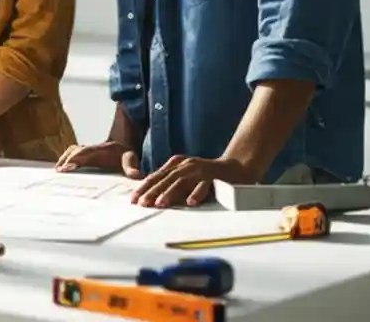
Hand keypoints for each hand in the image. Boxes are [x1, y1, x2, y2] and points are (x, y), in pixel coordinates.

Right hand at [54, 141, 141, 178]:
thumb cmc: (126, 156)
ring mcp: (86, 151)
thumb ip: (132, 167)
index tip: (66, 167)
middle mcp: (91, 149)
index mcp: (100, 149)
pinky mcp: (84, 156)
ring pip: (71, 152)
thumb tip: (136, 176)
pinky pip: (71, 155)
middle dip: (65, 160)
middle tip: (58, 172)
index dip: (74, 158)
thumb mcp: (131, 159)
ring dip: (63, 160)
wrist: (124, 148)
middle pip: (74, 151)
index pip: (84, 152)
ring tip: (56, 173)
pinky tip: (60, 172)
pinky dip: (64, 161)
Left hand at [130, 155, 253, 207]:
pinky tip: (190, 203)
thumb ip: (170, 181)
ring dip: (170, 193)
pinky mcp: (214, 176)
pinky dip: (197, 193)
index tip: (133, 199)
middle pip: (166, 179)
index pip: (156, 176)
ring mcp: (200, 170)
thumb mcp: (185, 175)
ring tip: (160, 204)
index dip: (144, 187)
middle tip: (142, 203)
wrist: (236, 167)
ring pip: (182, 182)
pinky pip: (204, 185)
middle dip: (152, 192)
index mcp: (177, 164)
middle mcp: (186, 165)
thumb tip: (149, 195)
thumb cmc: (207, 176)